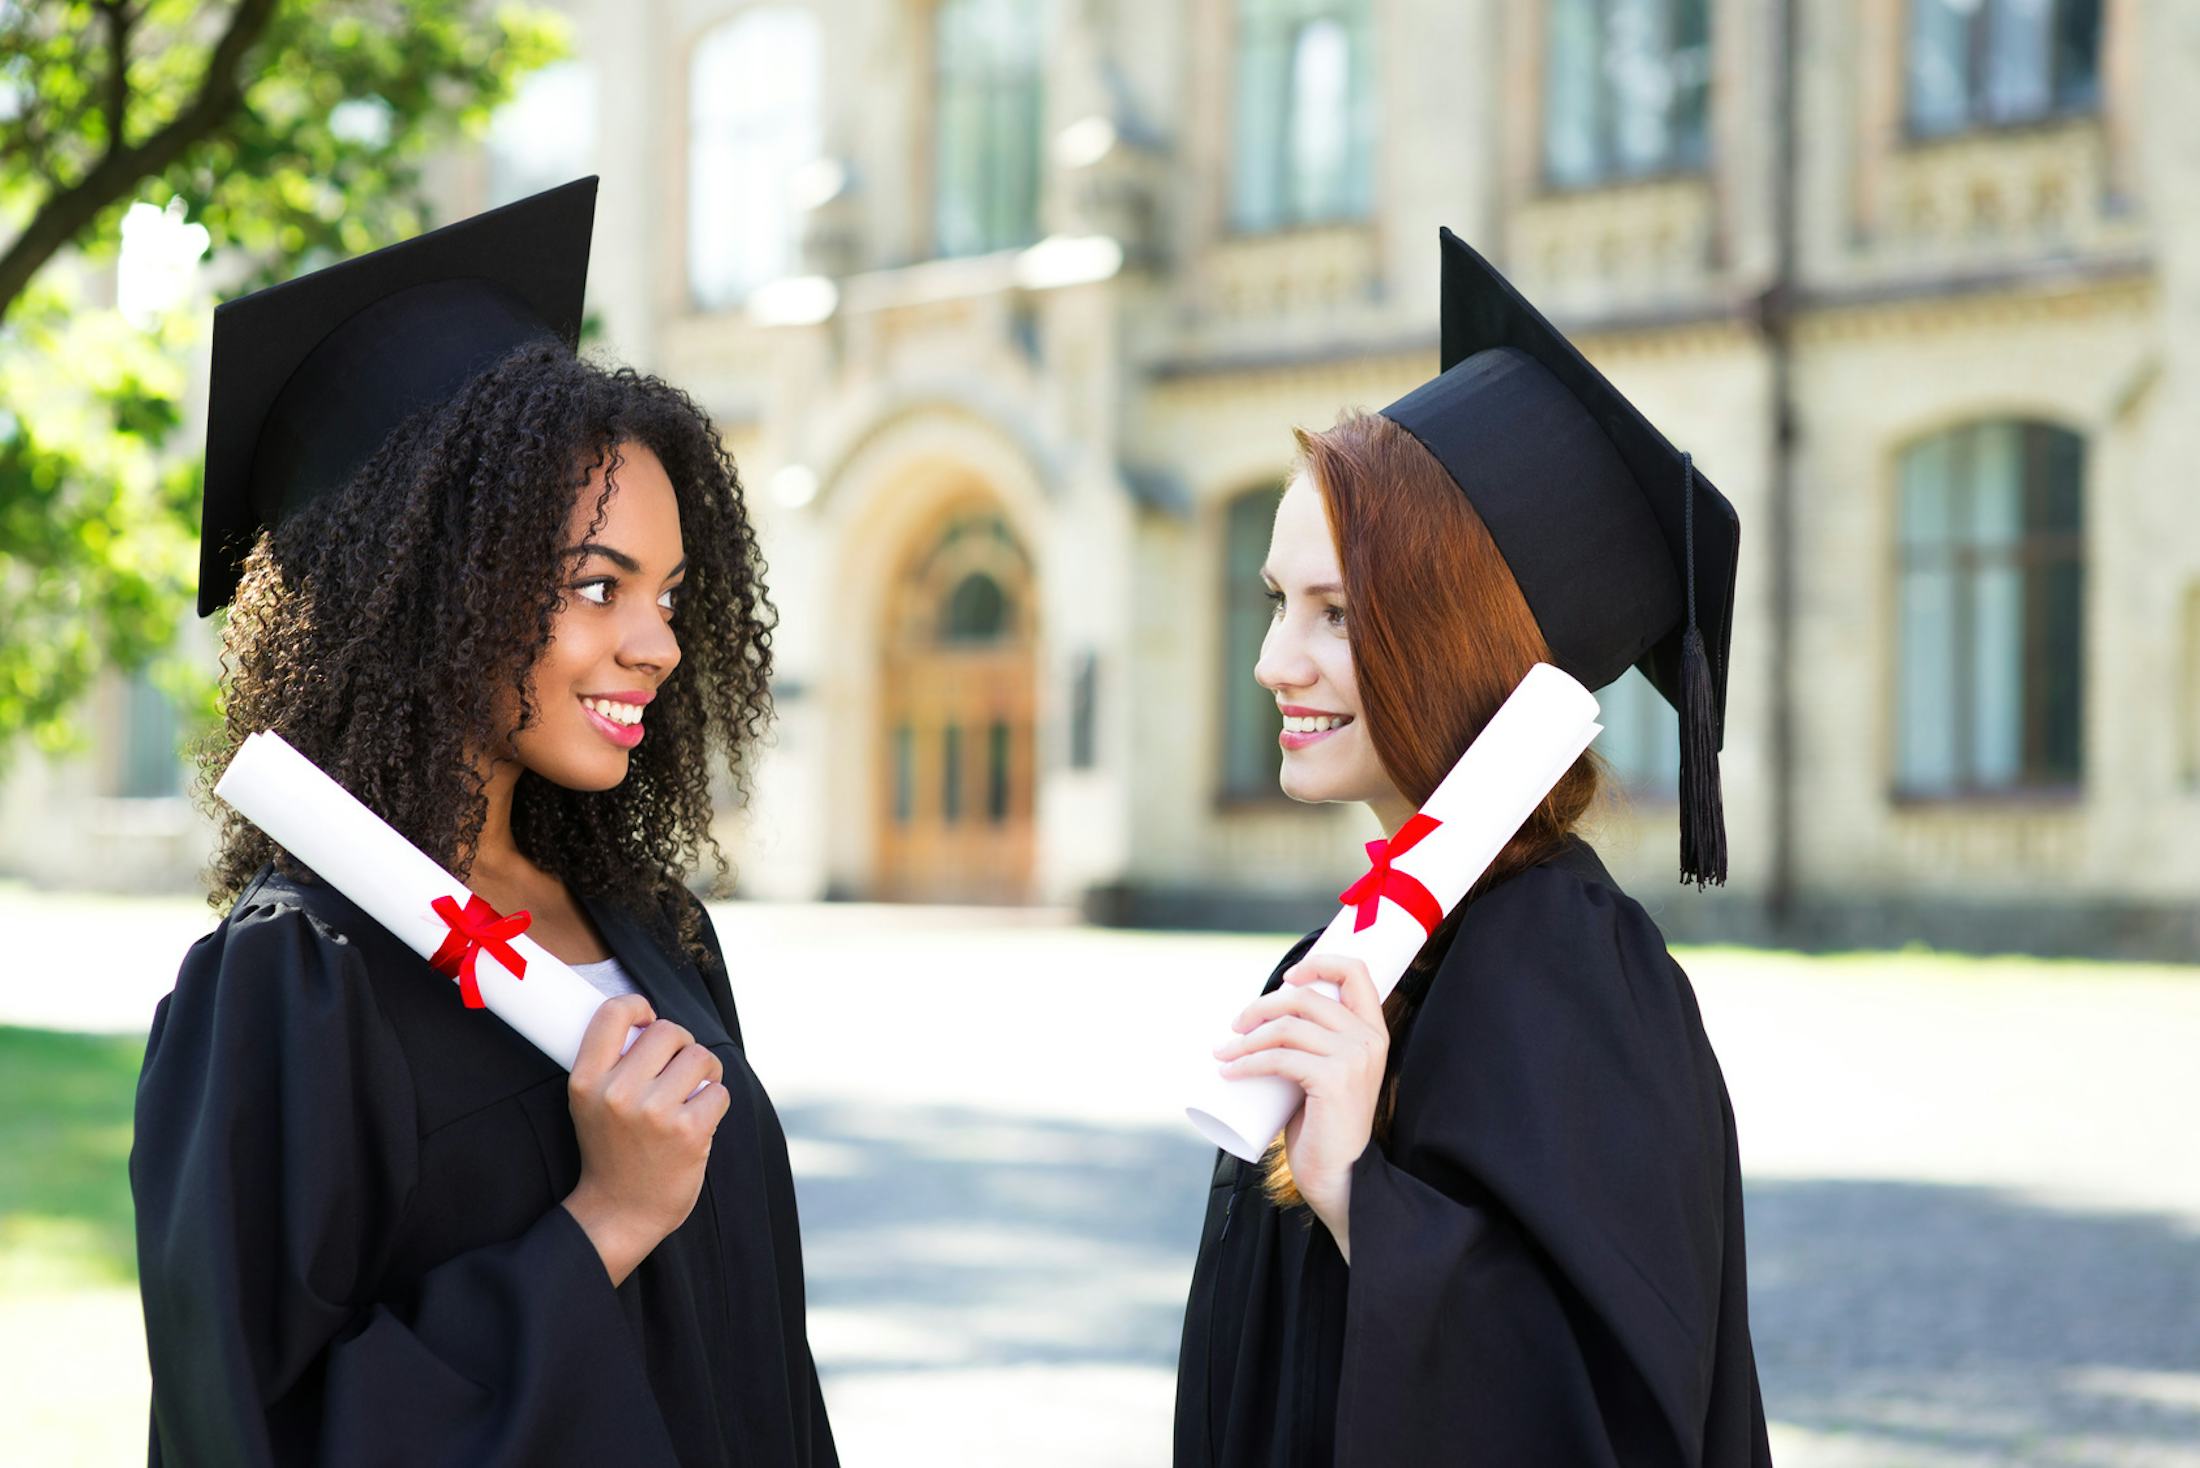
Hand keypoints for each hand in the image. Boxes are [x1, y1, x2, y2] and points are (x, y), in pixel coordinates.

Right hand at [561, 995, 729, 1285]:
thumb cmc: (611, 1149)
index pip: (613, 1013)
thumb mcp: (590, 1102)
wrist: (619, 1211)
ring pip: (700, 1056)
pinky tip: (698, 1121)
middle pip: (668, 1031)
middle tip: (677, 1071)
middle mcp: (616, 1093)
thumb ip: (613, 1062)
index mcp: (586, 1080)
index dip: (639, 1008)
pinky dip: (714, 1103)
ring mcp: (653, 1112)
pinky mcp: (687, 1132)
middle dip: (681, 1046)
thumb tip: (650, 1019)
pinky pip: (719, 1092)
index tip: (648, 1023)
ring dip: (704, 1073)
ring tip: (691, 1094)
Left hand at [1214, 954, 1386, 1260]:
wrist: (1340, 1175)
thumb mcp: (1326, 1072)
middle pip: (1305, 998)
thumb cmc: (1324, 1125)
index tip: (1285, 979)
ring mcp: (1354, 1059)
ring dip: (1244, 1038)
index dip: (1318, 963)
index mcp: (1372, 1031)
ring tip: (1223, 1053)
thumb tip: (1262, 1018)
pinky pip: (1279, 1059)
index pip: (1356, 971)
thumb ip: (1312, 1045)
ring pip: (1286, 1027)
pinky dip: (1246, 1062)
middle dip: (1260, 1006)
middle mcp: (1369, 1039)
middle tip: (1234, 1026)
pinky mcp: (1333, 1081)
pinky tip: (1228, 1071)